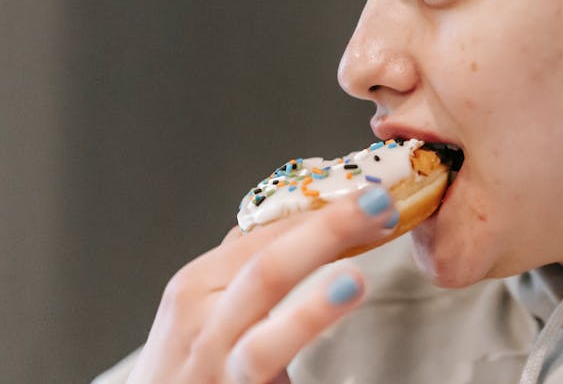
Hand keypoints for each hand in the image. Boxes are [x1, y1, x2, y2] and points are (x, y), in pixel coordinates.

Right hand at [125, 186, 399, 383]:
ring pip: (262, 345)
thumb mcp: (202, 304)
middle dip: (325, 235)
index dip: (320, 215)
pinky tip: (332, 343)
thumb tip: (302, 220)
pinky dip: (303, 353)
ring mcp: (218, 374)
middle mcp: (202, 328)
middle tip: (376, 205)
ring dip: (312, 313)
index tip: (367, 196)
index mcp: (196, 286)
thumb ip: (244, 266)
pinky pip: (271, 382)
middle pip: (266, 272)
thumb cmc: (186, 360)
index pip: (263, 238)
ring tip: (355, 283)